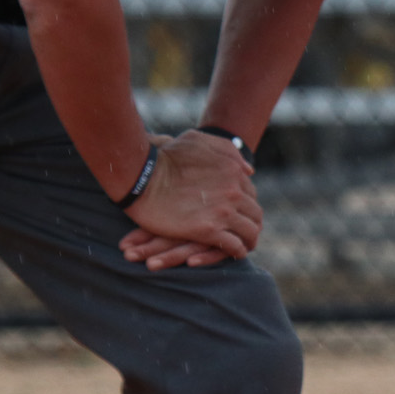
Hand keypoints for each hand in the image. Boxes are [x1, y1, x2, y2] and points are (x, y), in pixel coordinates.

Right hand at [116, 129, 261, 263]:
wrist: (140, 175)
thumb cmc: (164, 156)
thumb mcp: (198, 140)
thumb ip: (226, 151)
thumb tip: (249, 171)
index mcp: (233, 172)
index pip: (250, 195)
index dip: (245, 205)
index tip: (239, 213)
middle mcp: (233, 192)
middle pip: (254, 214)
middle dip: (251, 224)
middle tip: (245, 233)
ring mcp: (223, 212)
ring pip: (250, 232)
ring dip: (249, 240)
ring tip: (243, 246)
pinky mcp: (209, 230)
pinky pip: (234, 246)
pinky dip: (236, 252)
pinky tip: (232, 254)